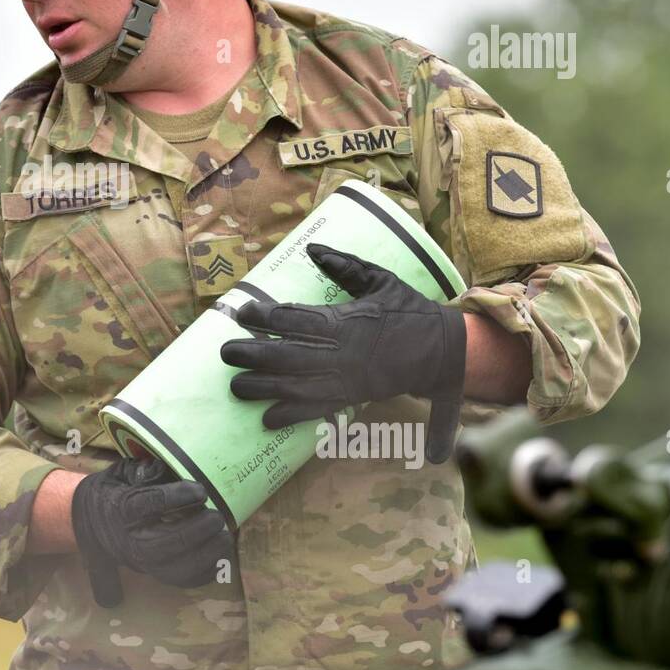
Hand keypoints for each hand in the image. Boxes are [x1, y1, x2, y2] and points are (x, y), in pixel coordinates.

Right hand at [70, 456, 234, 607]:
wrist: (95, 522)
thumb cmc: (116, 491)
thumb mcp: (121, 473)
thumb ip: (140, 470)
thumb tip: (161, 469)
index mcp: (118, 510)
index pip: (145, 506)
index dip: (175, 498)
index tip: (200, 490)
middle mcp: (128, 541)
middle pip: (161, 544)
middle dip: (195, 532)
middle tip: (217, 516)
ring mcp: (142, 562)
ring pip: (173, 570)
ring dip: (204, 556)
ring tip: (225, 536)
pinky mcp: (156, 573)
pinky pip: (182, 582)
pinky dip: (205, 573)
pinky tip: (221, 555)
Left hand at [219, 242, 465, 461]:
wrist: (444, 352)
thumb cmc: (409, 311)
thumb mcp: (380, 280)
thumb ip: (346, 266)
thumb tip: (314, 249)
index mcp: (348, 322)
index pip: (298, 320)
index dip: (266, 317)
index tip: (242, 313)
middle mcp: (343, 354)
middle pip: (289, 356)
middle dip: (254, 355)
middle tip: (225, 352)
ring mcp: (347, 379)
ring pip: (297, 386)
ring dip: (264, 388)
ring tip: (236, 388)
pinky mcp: (353, 398)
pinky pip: (319, 409)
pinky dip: (292, 416)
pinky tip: (267, 419)